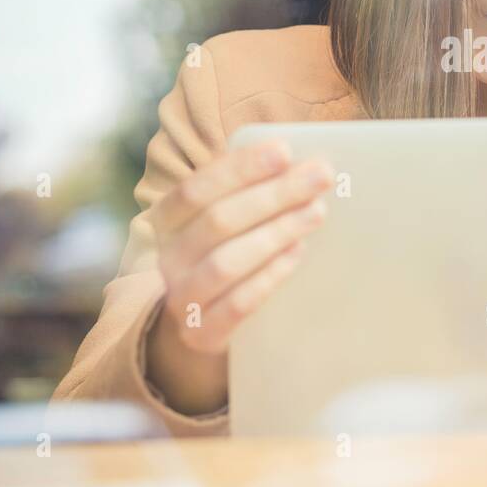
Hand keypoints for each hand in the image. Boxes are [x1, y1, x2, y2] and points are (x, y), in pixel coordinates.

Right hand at [145, 139, 333, 413]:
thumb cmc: (224, 256)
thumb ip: (250, 192)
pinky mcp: (202, 336)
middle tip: (320, 176)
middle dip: (274, 194)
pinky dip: (269, 276)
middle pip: (218, 221)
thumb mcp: (226, 222)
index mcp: (166, 222)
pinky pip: (237, 304)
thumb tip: (304, 163)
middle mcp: (167, 260)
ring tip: (317, 212)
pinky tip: (297, 253)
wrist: (197, 330)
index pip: (196, 189)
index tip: (285, 151)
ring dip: (276, 232)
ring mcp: (181, 300)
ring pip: (226, 262)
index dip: (240, 168)